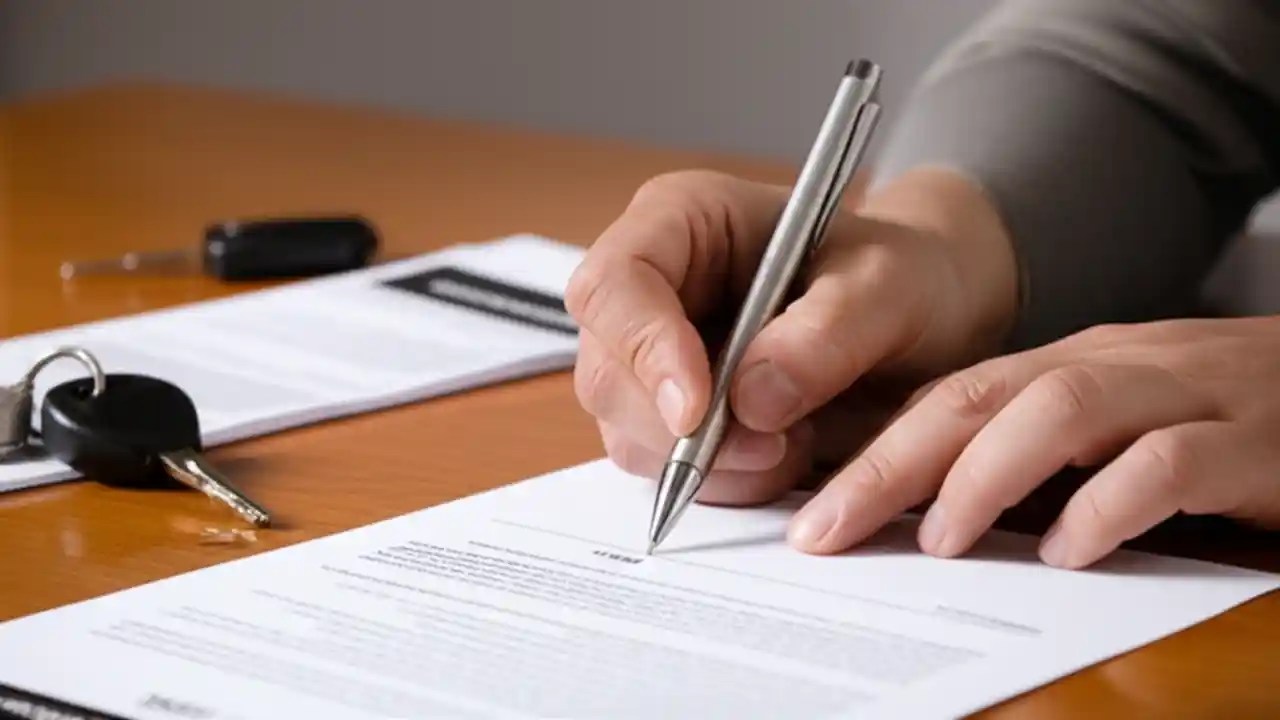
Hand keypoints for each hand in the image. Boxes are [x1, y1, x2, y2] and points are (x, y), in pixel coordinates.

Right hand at [564, 167, 1018, 505]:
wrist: (926, 319)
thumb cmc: (900, 275)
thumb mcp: (888, 286)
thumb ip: (825, 334)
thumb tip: (751, 400)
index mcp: (682, 220)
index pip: (615, 283)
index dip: (642, 348)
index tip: (695, 410)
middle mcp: (651, 287)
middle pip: (607, 371)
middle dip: (678, 427)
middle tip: (770, 446)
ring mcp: (653, 357)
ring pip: (628, 431)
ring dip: (707, 462)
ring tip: (794, 442)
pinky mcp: (671, 415)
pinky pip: (665, 469)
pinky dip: (722, 480)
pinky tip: (782, 453)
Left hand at [790, 316, 1279, 568]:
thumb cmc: (1224, 416)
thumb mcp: (1119, 426)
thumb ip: (1038, 459)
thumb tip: (929, 515)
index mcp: (1074, 363)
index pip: (951, 397)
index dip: (874, 453)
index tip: (815, 517)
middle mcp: (1118, 365)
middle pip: (982, 395)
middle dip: (893, 463)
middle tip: (831, 529)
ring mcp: (1188, 392)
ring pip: (1063, 408)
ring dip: (987, 474)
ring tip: (940, 537)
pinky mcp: (1256, 440)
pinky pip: (1171, 460)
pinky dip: (1110, 505)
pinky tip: (1071, 551)